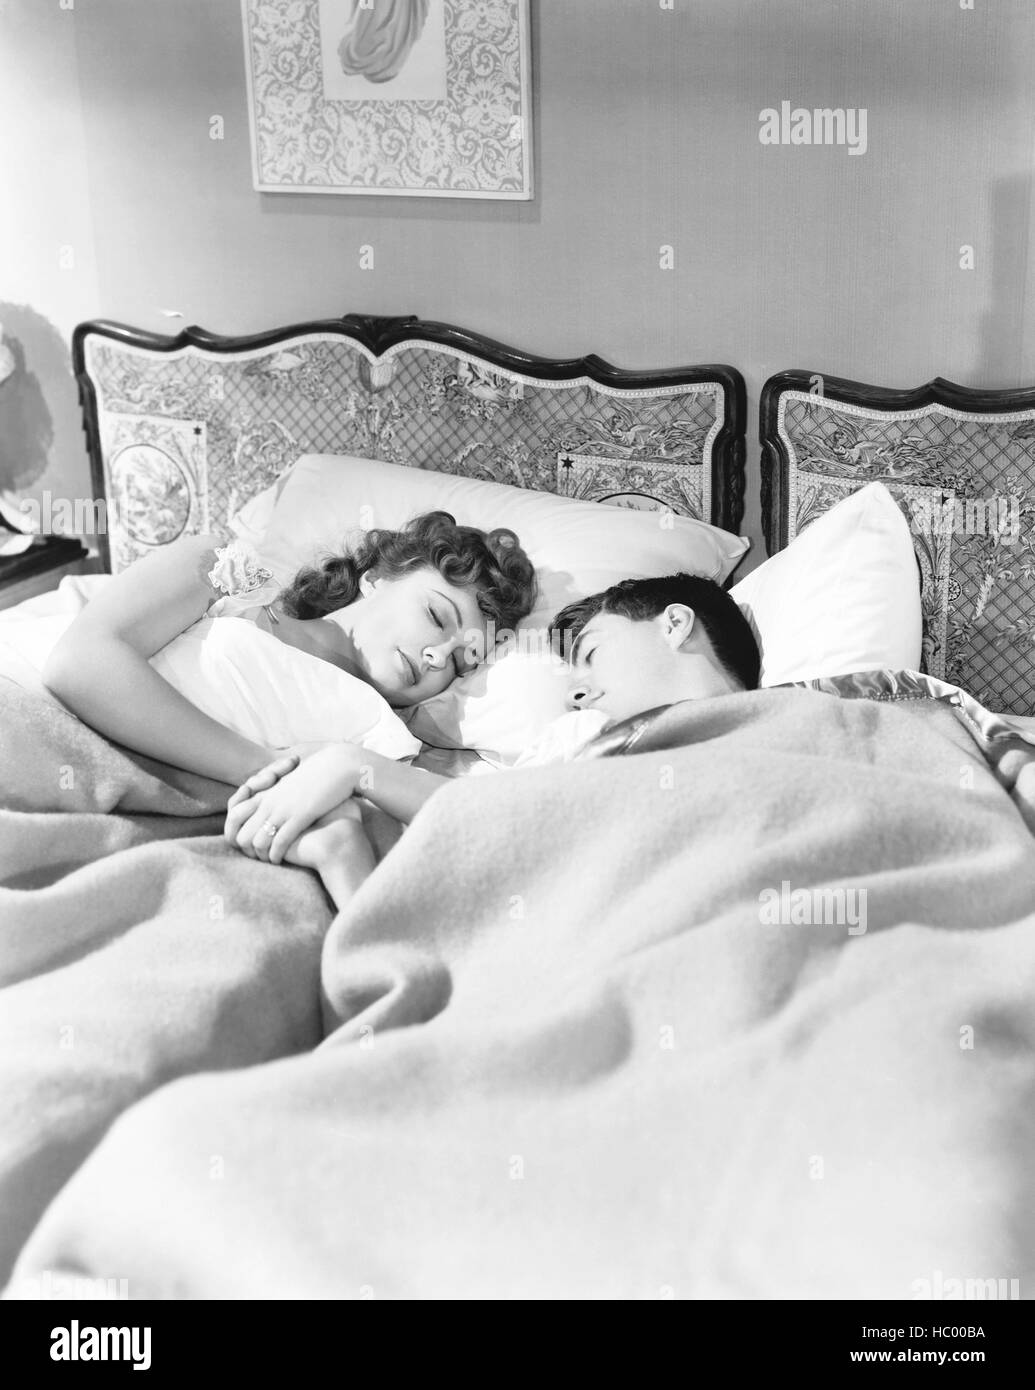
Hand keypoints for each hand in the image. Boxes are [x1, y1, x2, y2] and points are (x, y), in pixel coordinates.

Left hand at [224, 743, 361, 864]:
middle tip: (257, 856)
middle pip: (241, 834)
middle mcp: (269, 802)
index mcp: (266, 793)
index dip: (235, 833)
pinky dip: (275, 856)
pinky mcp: (299, 816)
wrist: (340, 765)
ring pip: (257, 842)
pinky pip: (279, 842)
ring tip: (268, 860)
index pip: (235, 815)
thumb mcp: (293, 780)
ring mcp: (283, 809)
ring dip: (261, 856)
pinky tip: (279, 860)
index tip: (248, 843)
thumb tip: (278, 799)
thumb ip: (281, 790)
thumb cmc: (320, 772)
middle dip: (246, 851)